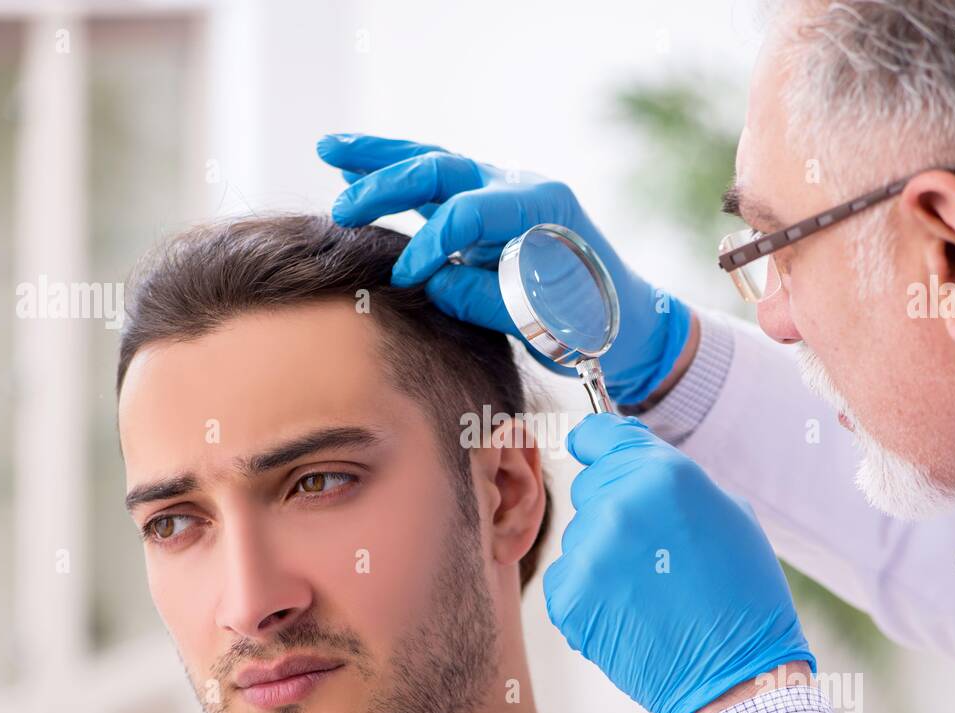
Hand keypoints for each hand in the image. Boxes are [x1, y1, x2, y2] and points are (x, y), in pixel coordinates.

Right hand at [316, 132, 692, 405]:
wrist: (625, 322)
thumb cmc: (592, 322)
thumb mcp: (541, 318)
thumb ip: (482, 296)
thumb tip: (429, 280)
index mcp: (541, 206)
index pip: (469, 211)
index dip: (431, 244)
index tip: (406, 277)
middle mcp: (518, 187)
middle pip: (442, 169)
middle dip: (388, 184)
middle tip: (343, 207)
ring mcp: (500, 193)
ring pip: (432, 164)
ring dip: (380, 160)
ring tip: (330, 148)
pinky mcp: (485, 209)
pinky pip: (433, 187)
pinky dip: (394, 177)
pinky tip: (351, 168)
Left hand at [543, 413, 815, 712]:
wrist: (736, 676)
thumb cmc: (743, 595)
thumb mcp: (727, 513)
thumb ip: (670, 478)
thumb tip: (630, 459)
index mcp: (662, 474)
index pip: (598, 435)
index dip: (597, 446)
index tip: (592, 452)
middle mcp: (619, 505)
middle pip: (590, 488)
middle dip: (614, 511)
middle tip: (654, 552)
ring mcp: (589, 553)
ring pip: (579, 538)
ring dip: (603, 557)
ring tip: (648, 590)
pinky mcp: (568, 598)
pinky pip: (565, 579)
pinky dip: (588, 595)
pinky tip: (627, 612)